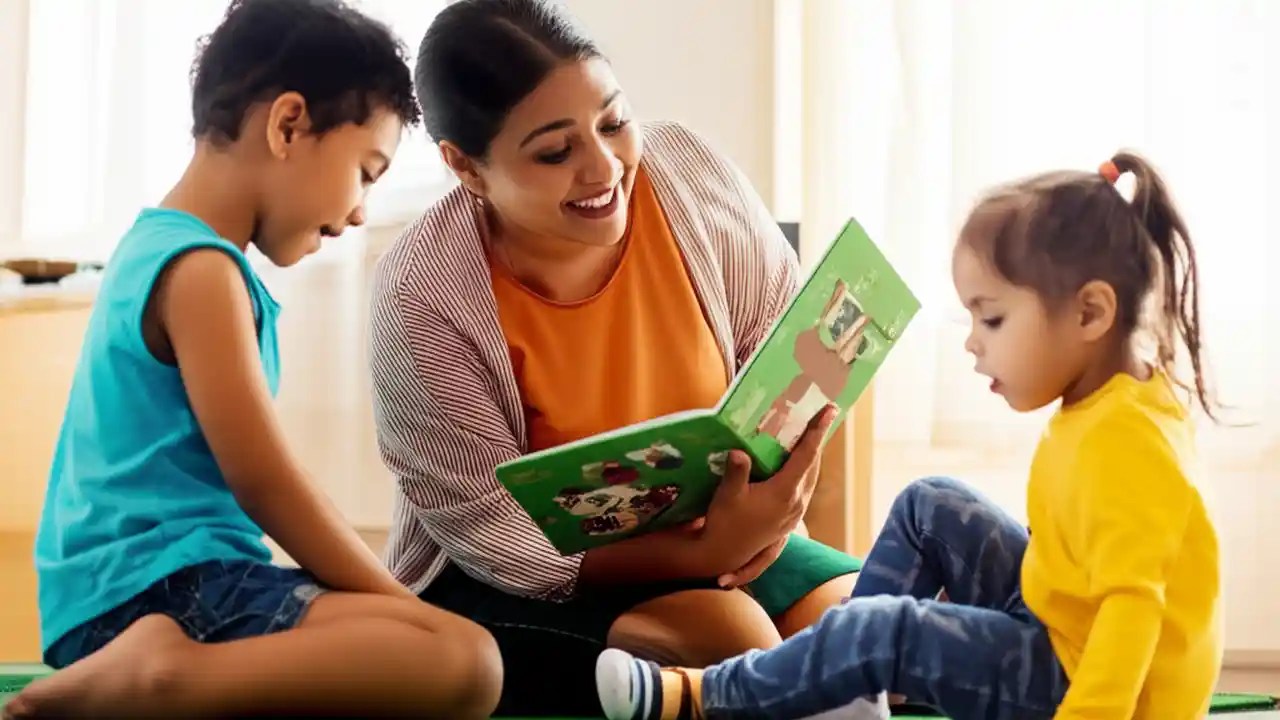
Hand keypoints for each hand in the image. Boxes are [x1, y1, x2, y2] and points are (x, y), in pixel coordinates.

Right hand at [699, 405, 837, 579]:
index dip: (817, 431)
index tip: (829, 410)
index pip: (806, 455)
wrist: (724, 554)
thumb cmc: (725, 523)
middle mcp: (796, 502)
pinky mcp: (791, 518)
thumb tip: (739, 451)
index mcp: (785, 493)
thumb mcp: (727, 496)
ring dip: (812, 455)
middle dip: (818, 439)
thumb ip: (736, 472)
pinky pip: (804, 487)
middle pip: (813, 464)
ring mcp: (796, 512)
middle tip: (821, 416)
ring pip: (811, 476)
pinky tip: (798, 464)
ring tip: (811, 435)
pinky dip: (805, 470)